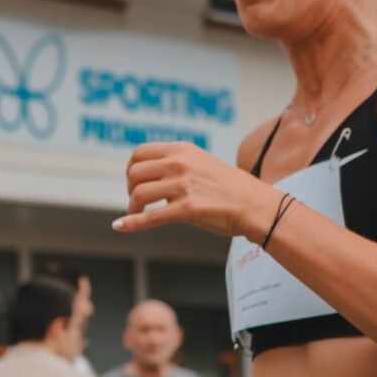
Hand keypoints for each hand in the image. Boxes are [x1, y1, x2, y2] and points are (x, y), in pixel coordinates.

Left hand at [114, 142, 279, 241]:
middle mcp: (180, 164)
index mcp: (182, 150)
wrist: (256, 205)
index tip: (135, 183)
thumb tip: (151, 174)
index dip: (131, 170)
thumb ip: (177, 164)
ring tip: (137, 214)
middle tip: (138, 202)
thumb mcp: (201, 163)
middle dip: (130, 189)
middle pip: (134, 172)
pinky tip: (120, 226)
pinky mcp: (187, 209)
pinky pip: (150, 216)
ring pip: (138, 194)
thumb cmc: (230, 189)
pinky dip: (131, 223)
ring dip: (132, 207)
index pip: (140, 153)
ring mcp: (183, 186)